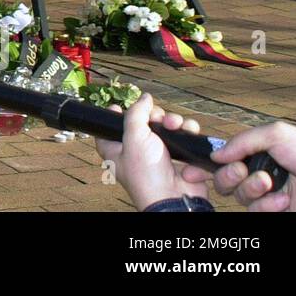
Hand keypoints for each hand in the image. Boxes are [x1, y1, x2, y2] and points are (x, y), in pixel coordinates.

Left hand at [95, 94, 209, 209]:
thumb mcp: (133, 137)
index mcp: (116, 150)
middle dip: (153, 115)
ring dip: (173, 121)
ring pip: (165, 127)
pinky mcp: (179, 157)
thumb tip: (145, 97)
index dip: (113, 117)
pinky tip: (186, 131)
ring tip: (175, 125)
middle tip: (157, 118)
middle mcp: (136, 151)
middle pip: (143, 122)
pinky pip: (183, 136)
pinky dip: (186, 131)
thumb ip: (137, 113)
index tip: (118, 107)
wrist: (174, 197)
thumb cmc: (146, 174)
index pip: (108, 130)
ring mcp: (159, 154)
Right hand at [186, 121, 295, 211]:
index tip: (189, 169)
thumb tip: (216, 155)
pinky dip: (266, 206)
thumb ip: (242, 141)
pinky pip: (254, 212)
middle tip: (241, 171)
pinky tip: (284, 200)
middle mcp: (258, 173)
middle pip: (222, 180)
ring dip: (250, 190)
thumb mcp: (277, 134)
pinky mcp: (273, 212)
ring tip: (270, 184)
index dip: (203, 164)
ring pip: (236, 197)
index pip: (223, 158)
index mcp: (257, 153)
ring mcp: (266, 196)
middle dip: (228, 175)